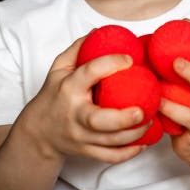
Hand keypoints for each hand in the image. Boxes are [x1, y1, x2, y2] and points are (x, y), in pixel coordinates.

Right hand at [17, 33, 152, 164]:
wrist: (38, 132)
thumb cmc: (53, 95)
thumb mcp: (59, 68)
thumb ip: (77, 49)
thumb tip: (99, 32)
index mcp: (69, 88)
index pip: (89, 73)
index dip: (110, 64)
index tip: (130, 59)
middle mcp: (75, 114)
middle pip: (98, 120)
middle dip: (122, 118)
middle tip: (142, 109)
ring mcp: (80, 136)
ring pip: (109, 142)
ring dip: (133, 135)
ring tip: (150, 120)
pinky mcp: (87, 151)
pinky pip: (110, 157)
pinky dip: (128, 153)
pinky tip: (143, 142)